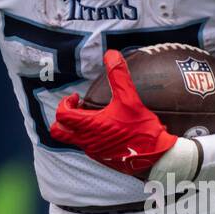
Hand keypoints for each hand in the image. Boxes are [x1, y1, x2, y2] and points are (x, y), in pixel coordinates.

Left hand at [48, 50, 175, 176]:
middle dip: (63, 119)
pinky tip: (107, 129)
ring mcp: (94, 152)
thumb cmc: (142, 129)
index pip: (62, 115)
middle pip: (58, 133)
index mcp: (90, 126)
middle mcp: (88, 141)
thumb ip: (119, 75)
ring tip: (95, 116)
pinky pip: (88, 148)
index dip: (66, 103)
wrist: (156, 157)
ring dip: (77, 127)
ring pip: (73, 140)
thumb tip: (111, 54)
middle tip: (78, 109)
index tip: (77, 96)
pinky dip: (89, 137)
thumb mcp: (131, 99)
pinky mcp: (103, 159)